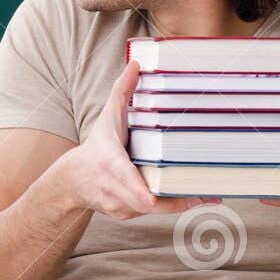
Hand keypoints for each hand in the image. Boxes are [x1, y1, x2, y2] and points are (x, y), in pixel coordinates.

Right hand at [57, 59, 213, 220]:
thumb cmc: (96, 146)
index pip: (127, 182)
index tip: (156, 198)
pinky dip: (167, 207)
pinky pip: (150, 214)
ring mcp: (119, 206)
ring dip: (177, 204)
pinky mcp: (125, 215)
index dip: (143, 193)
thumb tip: (136, 63)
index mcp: (111, 164)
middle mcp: (114, 188)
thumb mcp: (107, 117)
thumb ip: (122, 91)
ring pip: (153, 210)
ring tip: (206, 196)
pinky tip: (189, 199)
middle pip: (148, 202)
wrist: (72, 180)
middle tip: (205, 194)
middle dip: (177, 201)